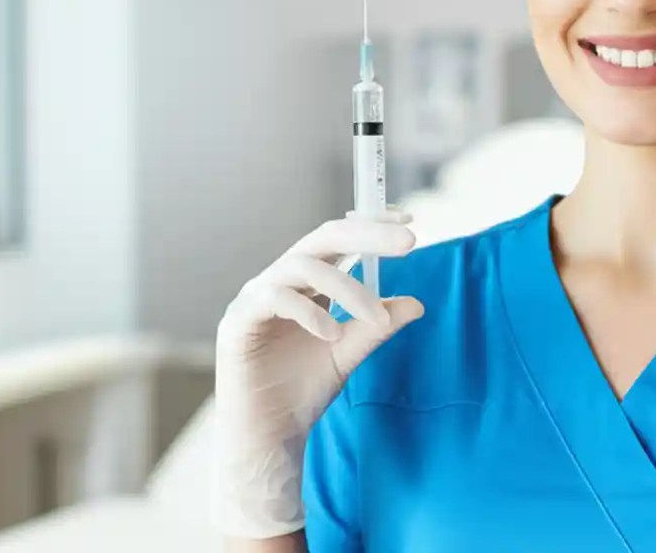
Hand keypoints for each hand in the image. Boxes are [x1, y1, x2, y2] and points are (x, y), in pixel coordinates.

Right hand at [212, 208, 422, 538]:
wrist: (270, 436)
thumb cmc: (303, 391)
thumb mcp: (350, 353)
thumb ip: (377, 326)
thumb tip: (417, 303)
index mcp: (304, 283)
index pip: (337, 238)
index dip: (370, 223)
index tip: (408, 219)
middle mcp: (278, 280)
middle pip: (323, 238)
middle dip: (367, 234)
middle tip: (409, 240)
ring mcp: (255, 298)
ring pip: (304, 267)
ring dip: (348, 289)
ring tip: (376, 318)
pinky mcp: (238, 322)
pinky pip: (276, 299)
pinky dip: (311, 313)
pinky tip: (333, 334)